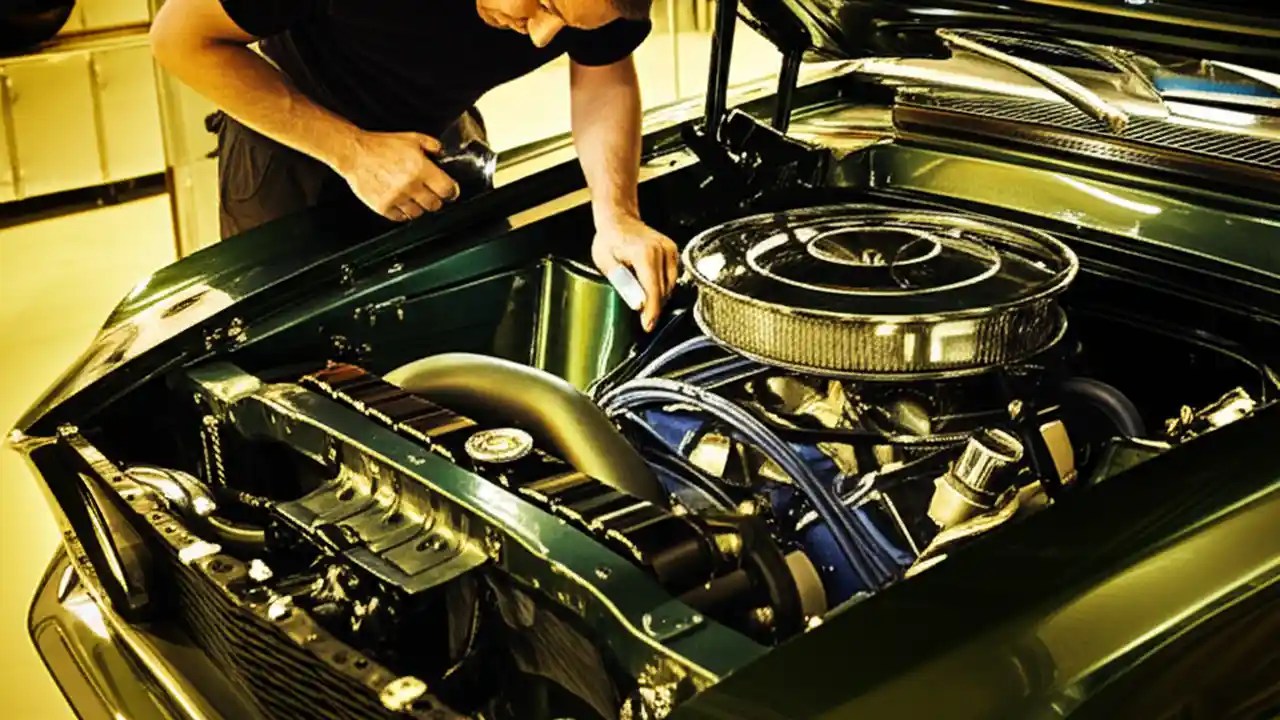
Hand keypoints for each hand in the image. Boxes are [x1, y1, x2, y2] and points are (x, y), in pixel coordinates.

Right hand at [335, 130, 460, 221]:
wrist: (354, 153)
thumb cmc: (381, 145)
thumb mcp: (411, 138)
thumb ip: (432, 145)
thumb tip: (443, 153)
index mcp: (420, 168)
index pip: (447, 190)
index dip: (451, 192)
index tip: (450, 191)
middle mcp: (410, 185)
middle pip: (435, 205)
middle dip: (435, 199)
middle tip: (430, 193)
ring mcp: (396, 198)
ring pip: (418, 213)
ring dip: (418, 206)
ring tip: (412, 196)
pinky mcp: (383, 207)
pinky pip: (401, 217)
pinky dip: (403, 211)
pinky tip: (400, 201)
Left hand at [591, 215, 678, 331]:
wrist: (619, 219)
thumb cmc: (609, 240)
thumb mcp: (605, 262)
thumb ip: (622, 283)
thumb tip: (638, 304)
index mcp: (644, 253)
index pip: (653, 289)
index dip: (652, 311)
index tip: (648, 326)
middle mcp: (662, 250)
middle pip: (664, 290)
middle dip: (654, 307)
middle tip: (643, 318)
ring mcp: (670, 250)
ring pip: (671, 285)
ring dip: (659, 297)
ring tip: (645, 301)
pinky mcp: (674, 251)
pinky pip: (673, 277)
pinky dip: (663, 286)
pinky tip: (651, 288)